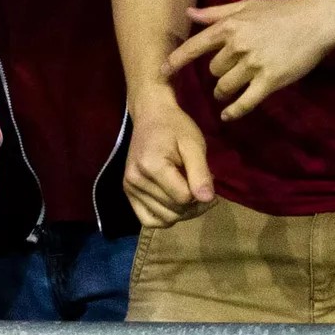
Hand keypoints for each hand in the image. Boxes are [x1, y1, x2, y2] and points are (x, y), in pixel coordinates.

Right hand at [122, 90, 215, 226]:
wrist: (151, 115)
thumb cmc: (176, 127)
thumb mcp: (194, 144)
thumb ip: (200, 172)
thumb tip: (207, 199)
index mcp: (151, 166)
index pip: (184, 198)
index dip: (201, 193)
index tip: (207, 179)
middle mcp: (135, 179)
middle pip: (175, 211)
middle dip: (194, 204)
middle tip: (201, 185)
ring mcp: (129, 186)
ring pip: (165, 218)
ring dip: (182, 212)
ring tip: (188, 191)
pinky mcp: (127, 190)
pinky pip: (148, 220)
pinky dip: (164, 218)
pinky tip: (173, 203)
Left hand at [165, 0, 334, 121]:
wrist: (316, 21)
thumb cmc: (280, 11)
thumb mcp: (245, 6)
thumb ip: (215, 13)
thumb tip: (189, 13)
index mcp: (229, 26)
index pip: (194, 46)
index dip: (176, 61)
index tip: (161, 72)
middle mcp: (237, 46)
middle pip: (213, 70)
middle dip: (216, 73)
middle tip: (227, 71)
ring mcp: (254, 64)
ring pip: (226, 85)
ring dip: (223, 91)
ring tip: (226, 91)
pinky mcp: (271, 80)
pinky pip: (246, 101)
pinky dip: (235, 110)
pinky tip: (228, 116)